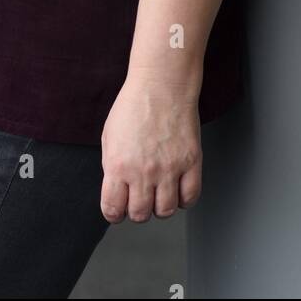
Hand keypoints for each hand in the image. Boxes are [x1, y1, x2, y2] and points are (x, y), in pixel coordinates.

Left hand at [99, 72, 201, 221]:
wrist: (161, 85)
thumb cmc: (134, 105)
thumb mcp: (109, 136)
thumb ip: (111, 167)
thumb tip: (117, 190)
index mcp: (118, 165)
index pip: (113, 209)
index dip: (114, 213)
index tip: (118, 210)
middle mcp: (143, 171)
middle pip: (140, 215)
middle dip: (137, 211)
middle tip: (139, 199)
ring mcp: (169, 168)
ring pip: (165, 211)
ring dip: (160, 207)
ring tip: (159, 193)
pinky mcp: (191, 162)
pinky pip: (190, 197)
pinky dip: (183, 199)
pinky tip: (177, 189)